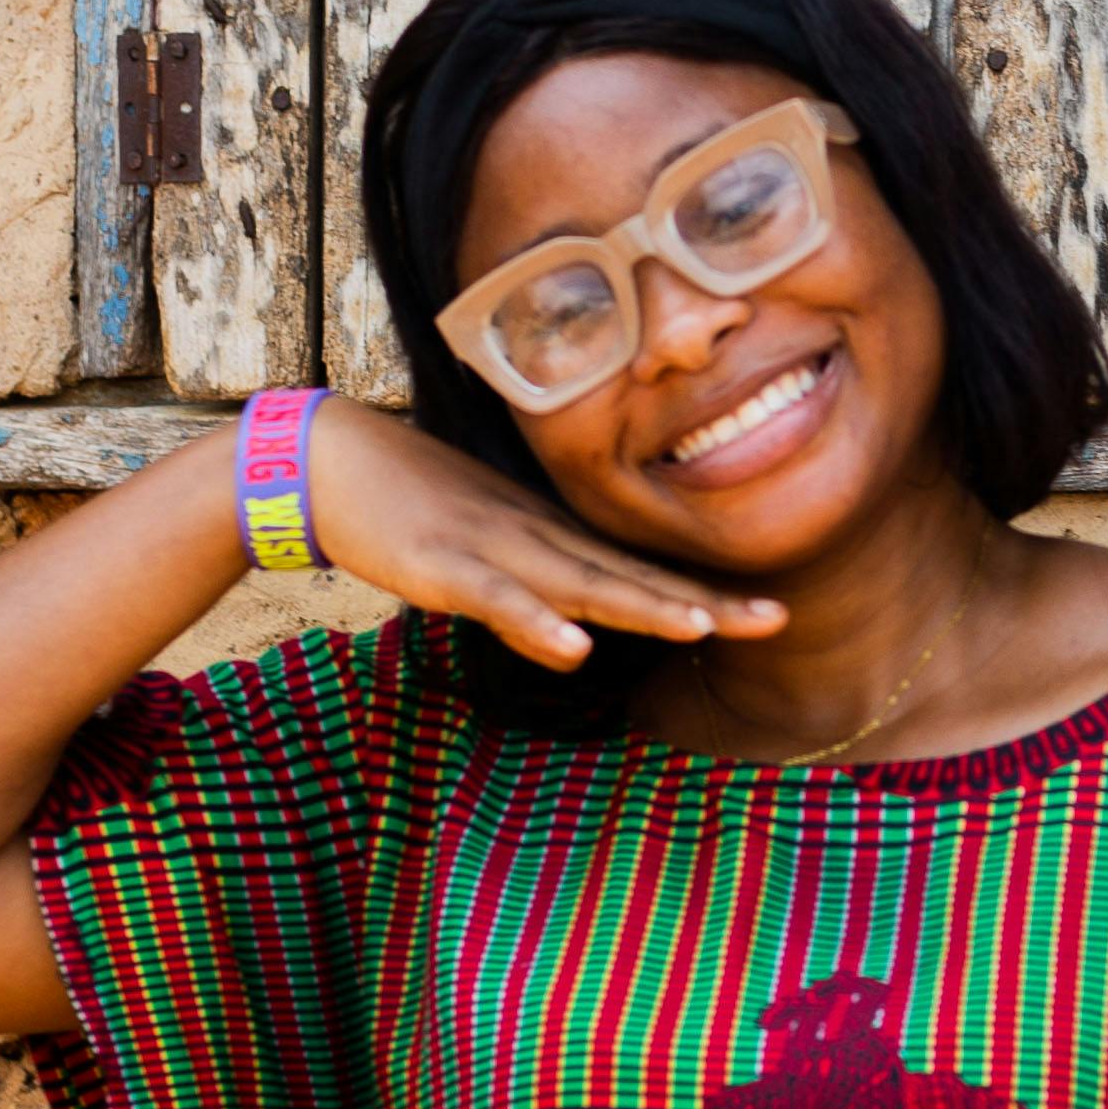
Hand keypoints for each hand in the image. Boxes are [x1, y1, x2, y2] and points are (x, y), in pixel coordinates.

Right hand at [298, 399, 784, 672]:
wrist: (331, 462)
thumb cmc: (412, 504)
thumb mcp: (487, 553)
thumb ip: (532, 592)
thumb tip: (575, 634)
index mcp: (553, 539)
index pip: (642, 573)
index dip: (705, 595)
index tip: (771, 612)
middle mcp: (540, 541)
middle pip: (633, 578)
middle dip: (704, 603)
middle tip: (775, 618)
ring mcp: (495, 549)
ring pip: (580, 583)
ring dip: (641, 605)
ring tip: (702, 626)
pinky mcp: (444, 566)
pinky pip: (496, 598)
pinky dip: (535, 623)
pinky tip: (573, 646)